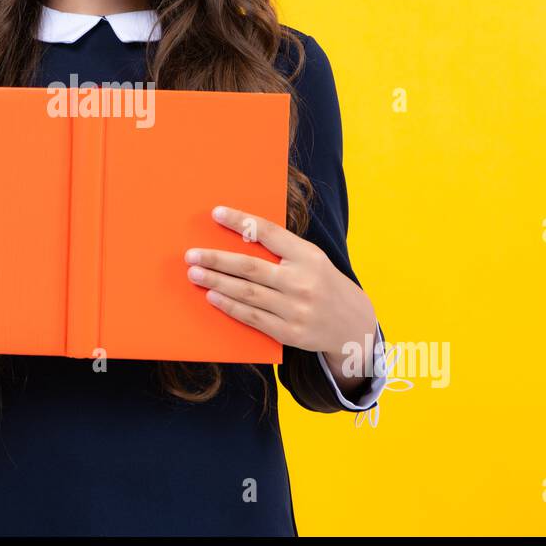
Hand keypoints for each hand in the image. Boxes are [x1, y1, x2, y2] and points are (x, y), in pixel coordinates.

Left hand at [185, 205, 377, 380]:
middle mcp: (302, 282)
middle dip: (217, 260)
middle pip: (250, 267)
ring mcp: (296, 309)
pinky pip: (252, 317)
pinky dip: (230, 306)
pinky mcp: (290, 332)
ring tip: (195, 274)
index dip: (241, 221)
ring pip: (247, 293)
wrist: (353, 324)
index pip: (269, 233)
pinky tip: (213, 296)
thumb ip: (281, 249)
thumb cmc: (322, 283)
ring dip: (217, 282)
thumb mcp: (311, 259)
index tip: (216, 213)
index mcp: (308, 256)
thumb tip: (239, 233)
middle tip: (191, 255)